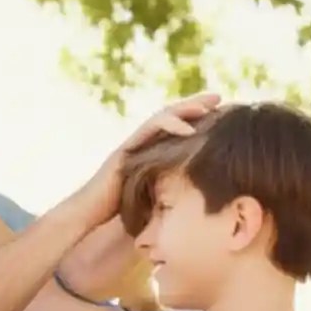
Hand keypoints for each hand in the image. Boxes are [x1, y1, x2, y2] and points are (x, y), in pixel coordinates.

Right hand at [85, 92, 221, 218]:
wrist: (90, 215)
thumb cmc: (120, 212)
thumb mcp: (156, 198)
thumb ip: (172, 190)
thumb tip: (202, 195)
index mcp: (150, 153)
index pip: (176, 129)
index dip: (197, 119)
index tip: (221, 111)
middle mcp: (141, 144)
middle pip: (170, 116)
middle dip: (195, 104)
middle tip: (219, 96)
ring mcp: (132, 144)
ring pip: (161, 117)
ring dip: (186, 109)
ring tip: (208, 106)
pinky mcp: (126, 148)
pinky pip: (150, 130)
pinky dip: (171, 126)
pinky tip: (190, 129)